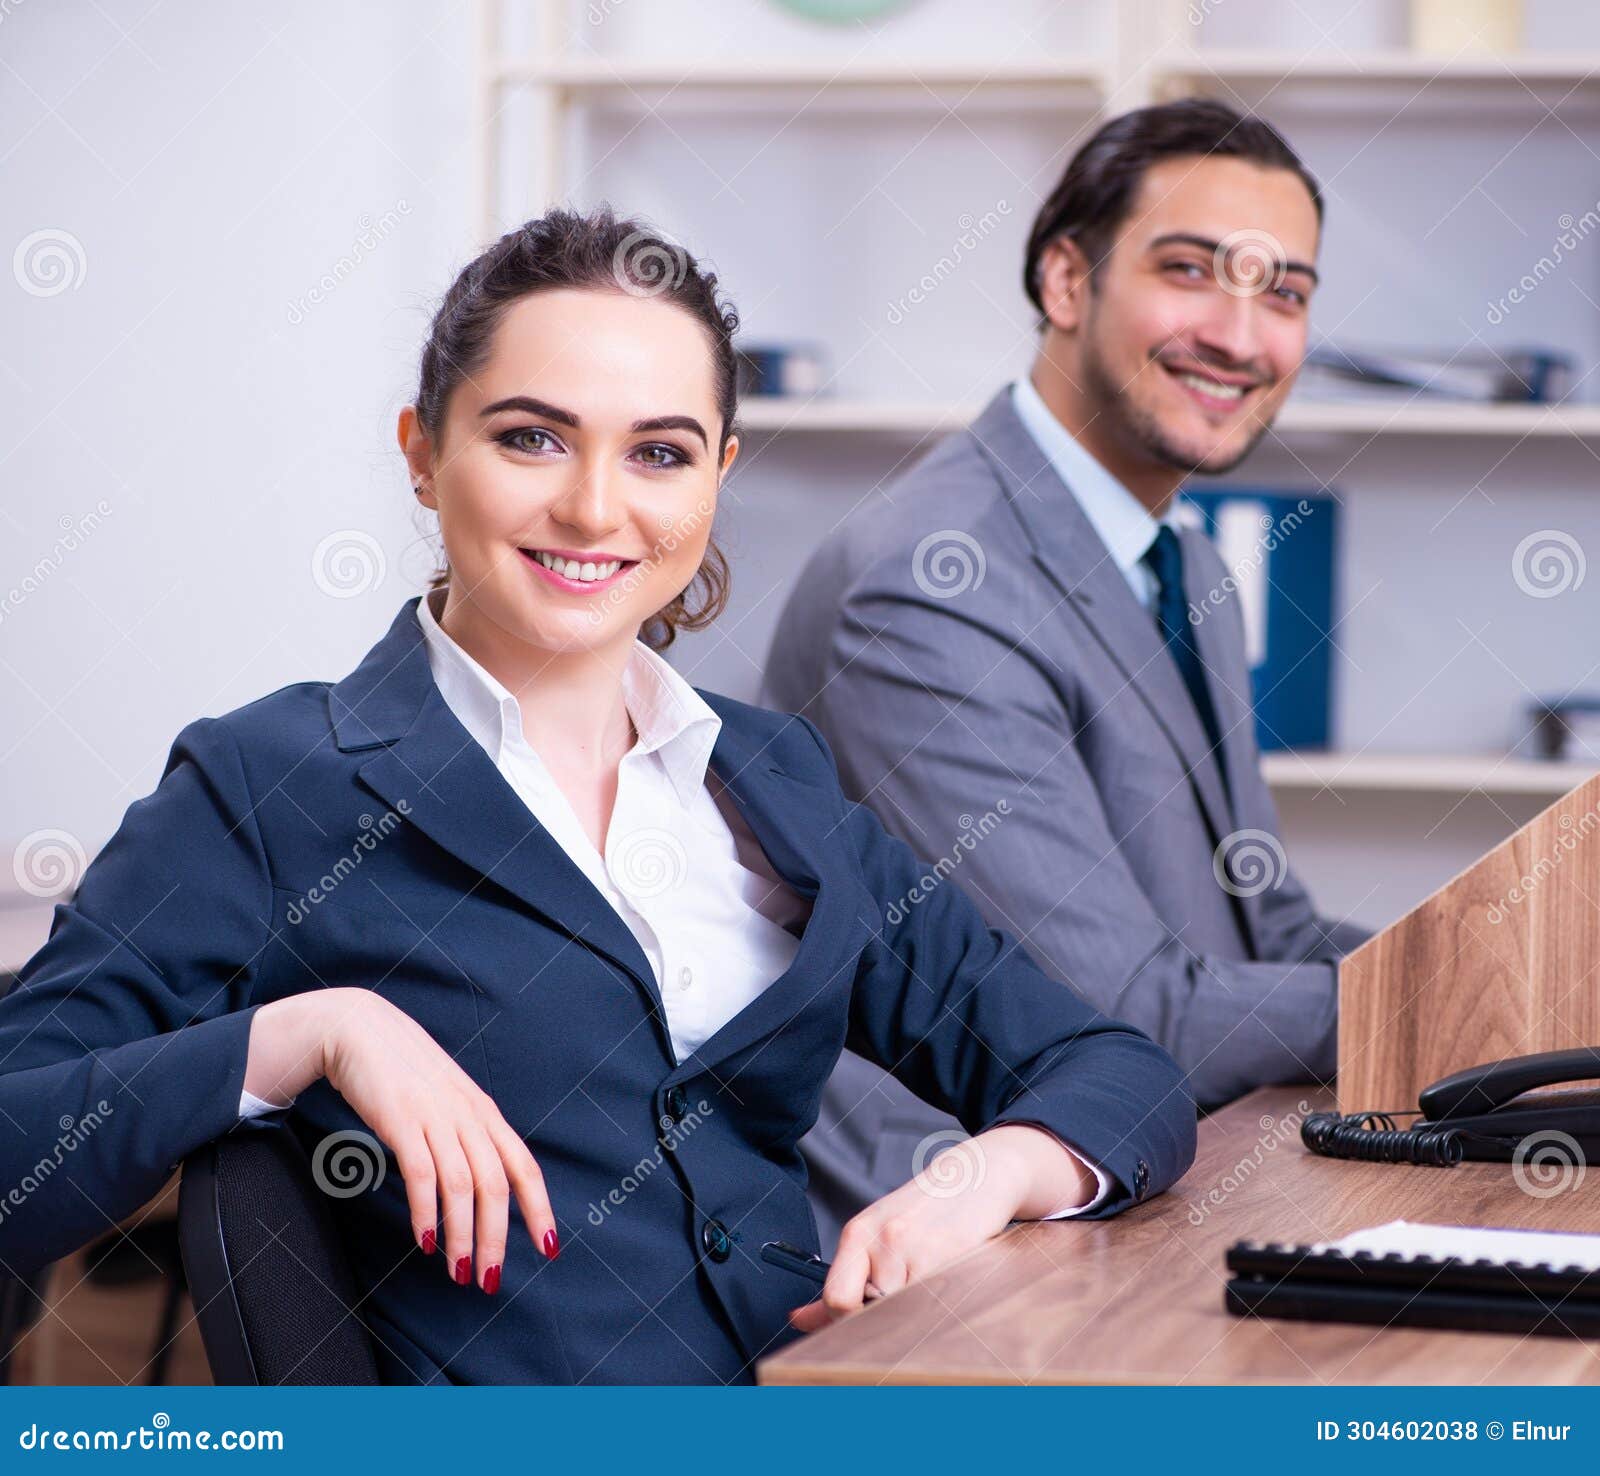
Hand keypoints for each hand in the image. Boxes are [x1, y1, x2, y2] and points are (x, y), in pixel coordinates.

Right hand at [247, 989, 556, 1292]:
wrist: (360, 1029)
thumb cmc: (404, 1072)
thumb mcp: (447, 1101)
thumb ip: (465, 1136)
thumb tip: (480, 1187)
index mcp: (484, 1113)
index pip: (524, 1166)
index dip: (539, 1208)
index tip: (548, 1248)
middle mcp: (468, 1115)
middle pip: (496, 1185)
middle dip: (497, 1238)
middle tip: (489, 1280)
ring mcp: (436, 1115)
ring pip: (462, 1185)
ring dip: (463, 1235)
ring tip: (460, 1272)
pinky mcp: (401, 1118)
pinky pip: (421, 1173)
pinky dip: (427, 1211)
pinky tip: (425, 1241)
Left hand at [787, 1123, 1093, 1332]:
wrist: (975, 1174)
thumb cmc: (921, 1212)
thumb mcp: (873, 1236)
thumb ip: (842, 1280)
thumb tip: (799, 1320)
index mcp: (858, 1234)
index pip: (836, 1299)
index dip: (843, 1324)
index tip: (855, 1329)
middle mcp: (885, 1239)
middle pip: (872, 1312)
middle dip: (883, 1321)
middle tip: (896, 1312)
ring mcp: (921, 1247)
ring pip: (906, 1312)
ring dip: (914, 1313)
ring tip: (925, 1292)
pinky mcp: (955, 1254)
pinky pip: (938, 1302)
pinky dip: (940, 1305)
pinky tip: (947, 1286)